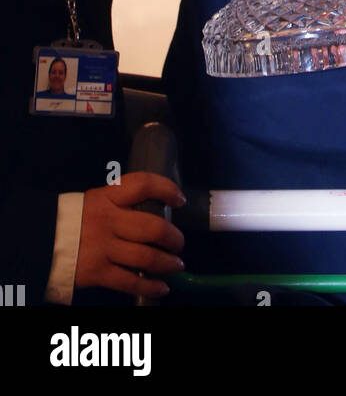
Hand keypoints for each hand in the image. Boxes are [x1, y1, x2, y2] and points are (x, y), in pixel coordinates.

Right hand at [75, 172, 185, 297]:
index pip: (143, 184)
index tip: (179, 200)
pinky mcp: (97, 273)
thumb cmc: (73, 219)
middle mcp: (109, 220)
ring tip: (176, 265)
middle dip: (173, 237)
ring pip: (146, 257)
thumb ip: (121, 204)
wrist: (39, 240)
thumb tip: (154, 211)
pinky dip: (150, 287)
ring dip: (167, 263)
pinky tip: (161, 288)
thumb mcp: (96, 201)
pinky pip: (130, 282)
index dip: (166, 189)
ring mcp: (104, 248)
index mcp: (108, 197)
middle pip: (152, 227)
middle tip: (179, 243)